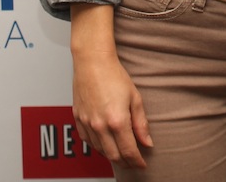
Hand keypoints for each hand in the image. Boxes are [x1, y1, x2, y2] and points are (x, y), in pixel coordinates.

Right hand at [71, 50, 152, 168]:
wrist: (92, 62)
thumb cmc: (114, 75)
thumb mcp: (135, 98)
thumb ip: (141, 123)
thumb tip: (147, 142)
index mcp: (117, 121)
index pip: (129, 151)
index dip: (137, 161)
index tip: (142, 164)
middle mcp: (100, 125)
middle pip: (114, 156)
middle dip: (126, 163)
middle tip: (134, 162)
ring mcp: (87, 123)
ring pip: (100, 151)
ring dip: (112, 156)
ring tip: (122, 154)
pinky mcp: (78, 119)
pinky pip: (88, 141)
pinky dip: (98, 147)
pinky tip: (106, 144)